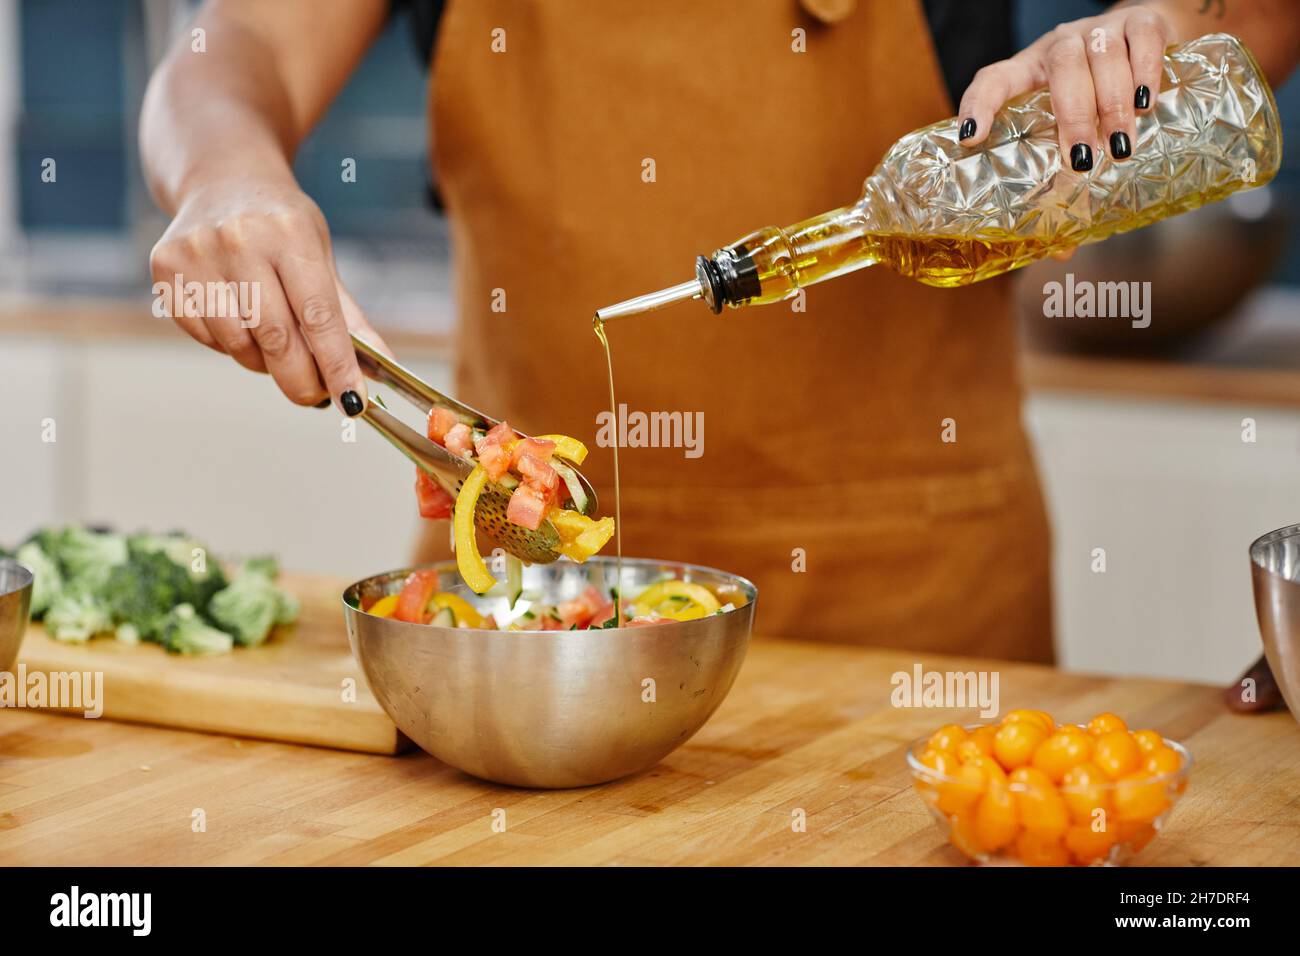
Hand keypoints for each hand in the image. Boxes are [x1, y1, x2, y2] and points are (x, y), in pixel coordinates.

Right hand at [149, 176, 387, 412]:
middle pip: (276, 338)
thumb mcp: (322, 256)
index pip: (318, 316)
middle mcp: (240, 239)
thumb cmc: (282, 225)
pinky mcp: (165, 267)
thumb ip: (348, 316)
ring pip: (239, 344)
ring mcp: (197, 253)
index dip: (336, 365)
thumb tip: (382, 368)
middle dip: (301, 380)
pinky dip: (230, 345)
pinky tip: (240, 320)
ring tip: (275, 344)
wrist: (222, 179)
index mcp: (290, 234)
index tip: (353, 402)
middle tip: (315, 396)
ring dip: (263, 362)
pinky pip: (206, 336)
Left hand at [956, 5, 1174, 171]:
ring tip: (1119, 146)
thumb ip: (1058, 158)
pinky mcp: (1143, 20)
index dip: (978, 106)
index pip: (994, 80)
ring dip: (1113, 104)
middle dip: (1074, 116)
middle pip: (1064, 67)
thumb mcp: (1066, 116)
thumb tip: (1061, 234)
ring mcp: (1102, 29)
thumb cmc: (1094, 87)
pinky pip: (1144, 39)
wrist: (1146, 33)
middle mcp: (1063, 43)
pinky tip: (1144, 105)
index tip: (971, 139)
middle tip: (1082, 159)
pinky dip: (1146, 72)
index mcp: (1030, 69)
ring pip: (1104, 55)